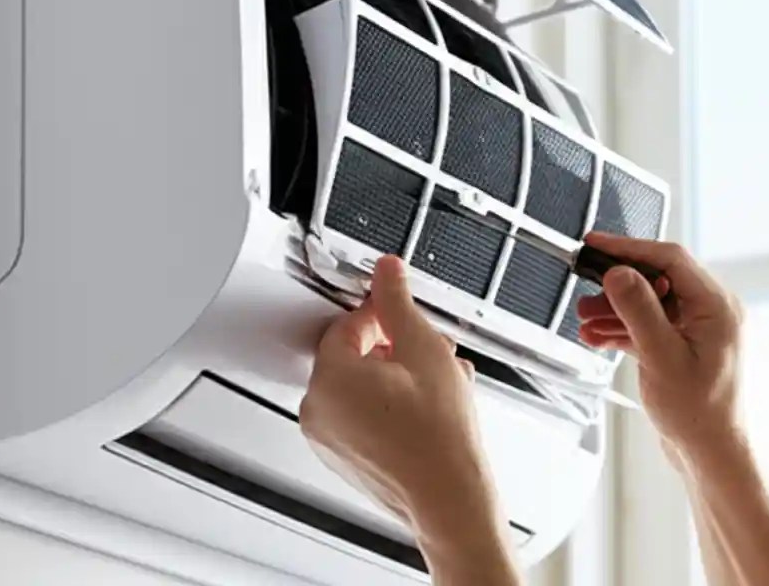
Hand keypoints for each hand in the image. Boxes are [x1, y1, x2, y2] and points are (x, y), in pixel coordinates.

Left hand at [300, 256, 516, 581]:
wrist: (450, 498)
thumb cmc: (439, 436)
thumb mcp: (424, 349)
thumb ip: (398, 302)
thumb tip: (387, 271)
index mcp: (330, 378)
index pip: (346, 325)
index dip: (380, 312)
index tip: (400, 308)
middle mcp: (319, 410)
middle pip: (352, 356)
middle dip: (394, 346)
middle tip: (428, 348)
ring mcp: (329, 439)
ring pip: (360, 386)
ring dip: (397, 374)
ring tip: (439, 380)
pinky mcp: (345, 458)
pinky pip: (362, 415)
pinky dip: (390, 404)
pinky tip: (429, 406)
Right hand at [576, 232, 744, 461]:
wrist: (712, 455)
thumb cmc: (700, 414)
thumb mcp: (662, 357)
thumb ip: (639, 310)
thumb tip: (619, 273)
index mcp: (717, 306)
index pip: (669, 258)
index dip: (629, 248)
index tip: (596, 244)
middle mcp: (712, 313)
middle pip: (658, 278)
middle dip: (617, 284)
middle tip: (585, 285)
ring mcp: (699, 330)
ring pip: (651, 303)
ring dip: (616, 308)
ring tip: (585, 317)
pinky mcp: (685, 347)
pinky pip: (651, 325)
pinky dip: (624, 328)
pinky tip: (598, 336)